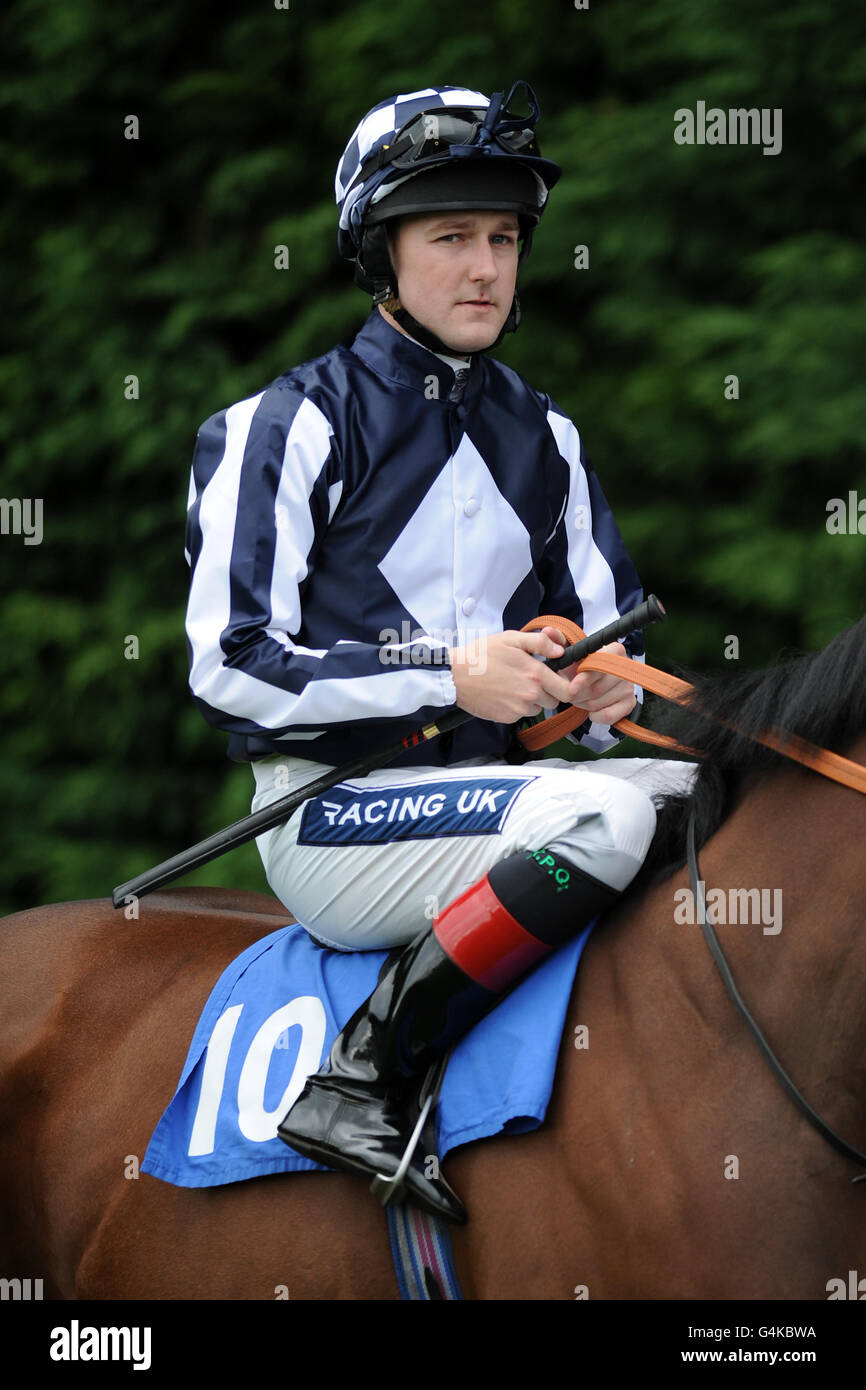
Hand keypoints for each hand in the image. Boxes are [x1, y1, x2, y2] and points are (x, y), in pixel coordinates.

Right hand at [447, 628, 575, 723]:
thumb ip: (540, 643)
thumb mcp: (511, 638)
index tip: (559, 679)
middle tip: (531, 678)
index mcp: (535, 674)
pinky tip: (504, 694)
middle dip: (548, 691)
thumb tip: (560, 652)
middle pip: (555, 701)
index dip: (567, 685)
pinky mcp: (507, 718)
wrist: (454, 676)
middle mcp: (530, 695)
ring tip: (514, 684)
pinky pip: (521, 714)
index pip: (568, 690)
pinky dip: (517, 706)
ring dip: (532, 699)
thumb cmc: (481, 655)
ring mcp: (519, 709)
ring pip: (538, 708)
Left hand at [545, 629, 636, 725]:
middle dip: (578, 694)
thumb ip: (557, 640)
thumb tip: (548, 632)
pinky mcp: (629, 703)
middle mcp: (626, 667)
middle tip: (568, 693)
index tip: (572, 687)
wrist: (590, 681)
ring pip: (600, 702)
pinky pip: (609, 715)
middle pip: (599, 688)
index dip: (586, 678)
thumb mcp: (570, 651)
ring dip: (583, 703)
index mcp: (615, 650)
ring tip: (578, 697)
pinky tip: (590, 709)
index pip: (603, 666)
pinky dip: (595, 715)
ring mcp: (629, 686)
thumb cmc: (579, 664)